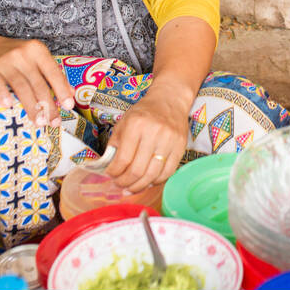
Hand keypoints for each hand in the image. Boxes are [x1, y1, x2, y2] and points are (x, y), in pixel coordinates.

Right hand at [0, 37, 74, 126]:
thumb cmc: (15, 56)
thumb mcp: (35, 58)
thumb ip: (52, 73)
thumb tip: (71, 93)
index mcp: (37, 51)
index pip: (53, 72)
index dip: (61, 89)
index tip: (69, 105)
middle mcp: (23, 54)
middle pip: (38, 83)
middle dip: (47, 105)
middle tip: (54, 122)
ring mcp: (5, 61)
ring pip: (21, 87)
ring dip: (31, 107)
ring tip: (39, 122)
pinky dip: (3, 94)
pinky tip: (8, 106)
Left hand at [103, 79, 191, 193]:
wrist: (170, 100)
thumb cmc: (144, 112)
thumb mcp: (124, 122)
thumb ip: (115, 144)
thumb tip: (108, 167)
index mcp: (135, 125)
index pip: (122, 159)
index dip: (114, 172)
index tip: (110, 175)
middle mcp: (153, 133)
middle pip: (138, 170)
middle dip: (125, 182)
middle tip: (119, 185)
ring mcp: (169, 141)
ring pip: (153, 175)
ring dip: (139, 186)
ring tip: (131, 188)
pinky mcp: (181, 147)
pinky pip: (168, 172)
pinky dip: (156, 182)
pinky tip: (147, 182)